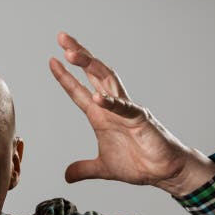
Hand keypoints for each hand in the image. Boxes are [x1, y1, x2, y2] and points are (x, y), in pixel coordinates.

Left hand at [49, 32, 214, 195]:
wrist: (163, 172)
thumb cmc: (138, 164)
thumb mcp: (103, 168)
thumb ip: (84, 169)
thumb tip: (67, 176)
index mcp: (100, 116)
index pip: (79, 91)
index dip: (65, 77)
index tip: (51, 61)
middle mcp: (112, 107)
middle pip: (93, 74)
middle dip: (78, 55)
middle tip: (62, 38)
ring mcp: (126, 110)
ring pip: (107, 80)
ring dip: (90, 65)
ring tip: (72, 54)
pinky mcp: (140, 120)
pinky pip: (124, 108)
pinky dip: (110, 103)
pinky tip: (97, 97)